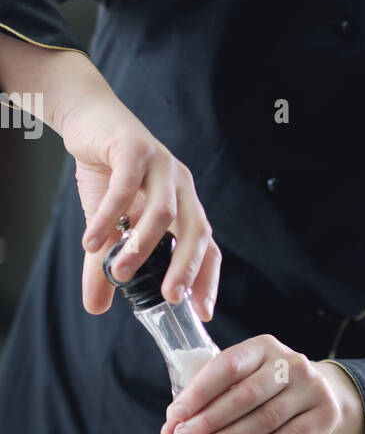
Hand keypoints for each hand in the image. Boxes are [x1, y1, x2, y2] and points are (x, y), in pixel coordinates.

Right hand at [61, 90, 220, 319]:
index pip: (207, 246)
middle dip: (186, 267)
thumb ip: (102, 266)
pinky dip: (109, 217)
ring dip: (141, 247)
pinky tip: (91, 240)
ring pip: (162, 212)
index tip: (202, 312)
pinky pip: (125, 189)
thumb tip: (95, 308)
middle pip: (197, 230)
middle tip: (170, 298)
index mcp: (184, 205)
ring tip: (118, 274)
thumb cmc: (106, 173)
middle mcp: (180, 185)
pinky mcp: (134, 148)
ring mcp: (161, 165)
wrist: (87, 120)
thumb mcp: (106, 227)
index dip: (207, 278)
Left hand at [160, 334, 364, 433]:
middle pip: (246, 394)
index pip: (228, 365)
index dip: (200, 391)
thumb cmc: (269, 390)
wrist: (322, 396)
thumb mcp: (242, 383)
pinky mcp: (324, 414)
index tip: (176, 415)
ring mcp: (310, 387)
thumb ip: (207, 403)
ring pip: (266, 417)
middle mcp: (290, 363)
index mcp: (262, 347)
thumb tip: (170, 431)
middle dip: (211, 419)